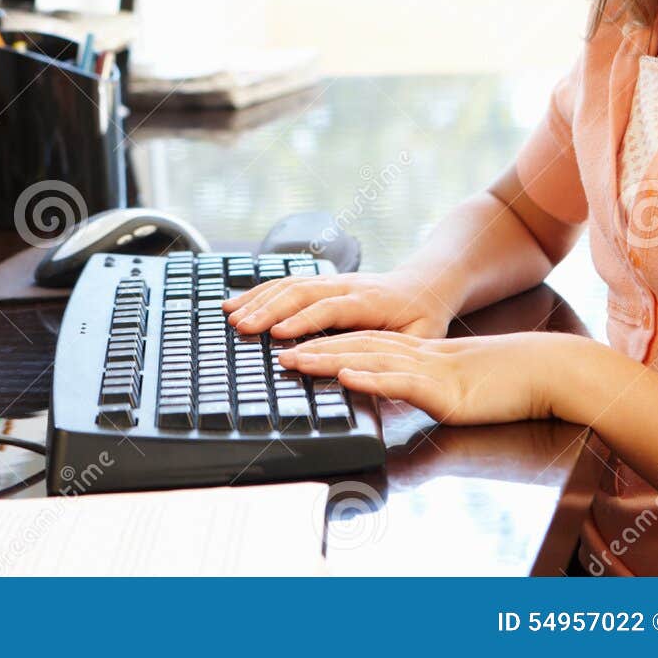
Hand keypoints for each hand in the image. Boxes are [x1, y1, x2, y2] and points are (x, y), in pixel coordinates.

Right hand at [222, 269, 455, 338]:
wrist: (426, 284)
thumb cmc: (424, 318)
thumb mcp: (423, 339)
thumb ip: (399, 355)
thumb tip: (373, 377)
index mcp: (371, 301)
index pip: (332, 309)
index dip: (305, 321)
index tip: (279, 334)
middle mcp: (347, 286)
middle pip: (302, 292)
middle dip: (268, 309)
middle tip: (241, 327)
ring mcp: (333, 281)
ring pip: (290, 285)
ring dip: (258, 299)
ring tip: (231, 315)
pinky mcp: (323, 282)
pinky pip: (288, 283)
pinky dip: (261, 292)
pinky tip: (240, 302)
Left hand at [278, 330, 590, 425]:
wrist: (546, 372)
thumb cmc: (502, 381)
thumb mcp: (449, 385)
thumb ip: (416, 386)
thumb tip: (383, 390)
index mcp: (411, 352)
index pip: (355, 341)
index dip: (317, 339)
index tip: (281, 342)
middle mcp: (413, 354)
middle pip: (351, 344)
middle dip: (307, 344)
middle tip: (268, 346)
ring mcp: (427, 368)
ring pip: (368, 359)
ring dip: (326, 359)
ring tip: (290, 360)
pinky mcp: (444, 389)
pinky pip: (401, 381)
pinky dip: (370, 379)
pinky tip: (346, 378)